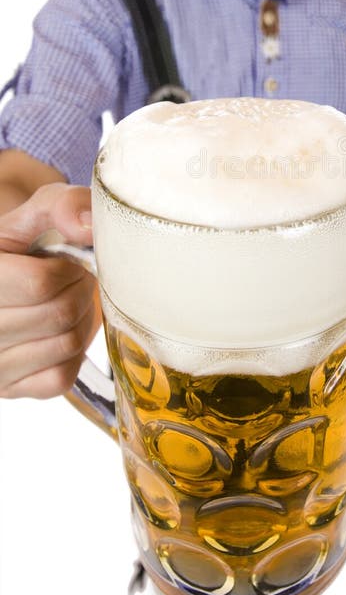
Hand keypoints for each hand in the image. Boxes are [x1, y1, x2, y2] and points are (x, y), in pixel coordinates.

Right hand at [0, 183, 99, 398]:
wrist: (9, 277)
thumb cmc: (24, 245)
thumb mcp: (36, 212)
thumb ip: (62, 205)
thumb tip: (88, 227)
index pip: (41, 284)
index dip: (68, 269)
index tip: (65, 262)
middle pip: (59, 314)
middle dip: (80, 291)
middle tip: (75, 280)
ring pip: (65, 345)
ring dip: (82, 320)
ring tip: (68, 301)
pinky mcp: (8, 388)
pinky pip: (61, 377)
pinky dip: (74, 353)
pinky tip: (60, 331)